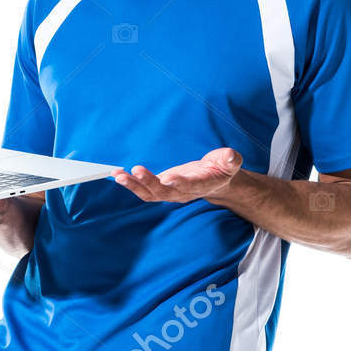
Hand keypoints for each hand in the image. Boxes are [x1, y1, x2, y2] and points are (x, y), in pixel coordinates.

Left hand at [112, 146, 242, 203]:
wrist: (214, 181)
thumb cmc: (221, 169)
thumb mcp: (230, 162)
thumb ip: (231, 160)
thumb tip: (233, 157)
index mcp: (200, 185)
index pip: (189, 185)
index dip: (178, 182)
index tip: (167, 177)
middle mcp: (182, 191)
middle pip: (163, 191)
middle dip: (148, 182)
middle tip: (135, 170)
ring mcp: (170, 192)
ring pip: (150, 193)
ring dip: (134, 185)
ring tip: (119, 175)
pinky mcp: (161, 188)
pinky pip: (143, 189)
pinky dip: (131, 183)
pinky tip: (118, 174)